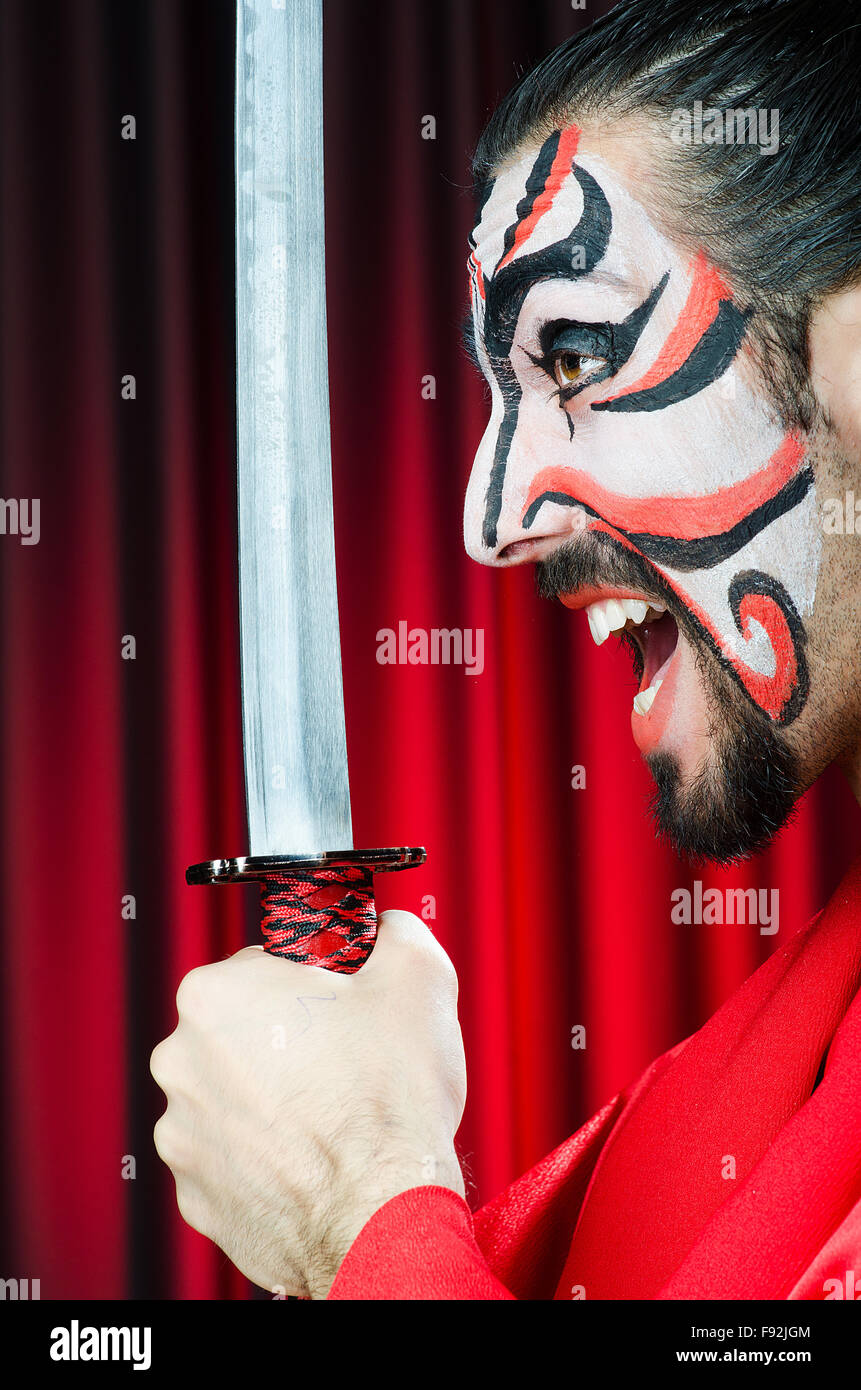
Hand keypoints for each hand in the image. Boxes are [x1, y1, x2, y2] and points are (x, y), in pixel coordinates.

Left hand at [150, 910, 466, 1298]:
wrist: (382, 1215)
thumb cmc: (388, 1101)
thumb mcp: (417, 974)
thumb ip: (394, 931)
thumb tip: (386, 929)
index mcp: (215, 994)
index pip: (267, 965)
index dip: (316, 983)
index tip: (344, 1008)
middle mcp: (180, 1060)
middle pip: (245, 1030)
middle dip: (289, 1039)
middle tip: (345, 1062)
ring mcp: (183, 1134)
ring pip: (237, 1095)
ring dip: (275, 1099)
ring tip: (332, 1117)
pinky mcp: (197, 1194)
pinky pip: (235, 1157)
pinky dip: (268, 1156)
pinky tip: (313, 1158)